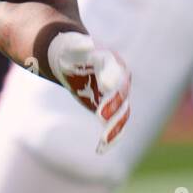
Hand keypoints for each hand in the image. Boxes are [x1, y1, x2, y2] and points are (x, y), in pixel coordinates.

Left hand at [48, 32, 131, 153]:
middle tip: (102, 117)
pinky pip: (115, 124)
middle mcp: (118, 77)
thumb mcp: (71, 46)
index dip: (111, 78)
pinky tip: (101, 149)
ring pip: (121, 112)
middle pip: (120, 93)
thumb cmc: (71, 51)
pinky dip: (111, 136)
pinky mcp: (111, 109)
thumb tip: (86, 43)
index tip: (106, 86)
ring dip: (115, 127)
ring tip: (104, 141)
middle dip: (113, 105)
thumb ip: (78, 44)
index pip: (113, 69)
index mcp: (109, 60)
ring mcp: (116, 94)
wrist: (71, 59)